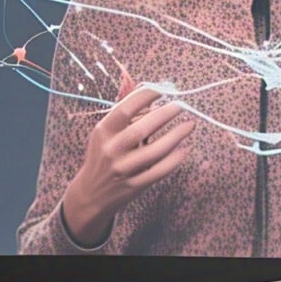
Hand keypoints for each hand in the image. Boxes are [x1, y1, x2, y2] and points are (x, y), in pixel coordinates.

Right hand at [62, 85, 193, 245]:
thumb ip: (127, 113)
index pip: (125, 110)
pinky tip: (185, 148)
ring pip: (155, 152)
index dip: (146, 96)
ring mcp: (122, 170)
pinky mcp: (133, 186)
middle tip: (182, 105)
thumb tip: (153, 87)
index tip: (165, 88)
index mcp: (103, 131)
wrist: (90, 194)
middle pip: (142, 129)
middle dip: (165, 114)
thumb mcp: (106, 133)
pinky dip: (175, 160)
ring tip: (190, 124)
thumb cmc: (104, 154)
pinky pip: (159, 171)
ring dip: (176, 136)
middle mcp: (111, 150)